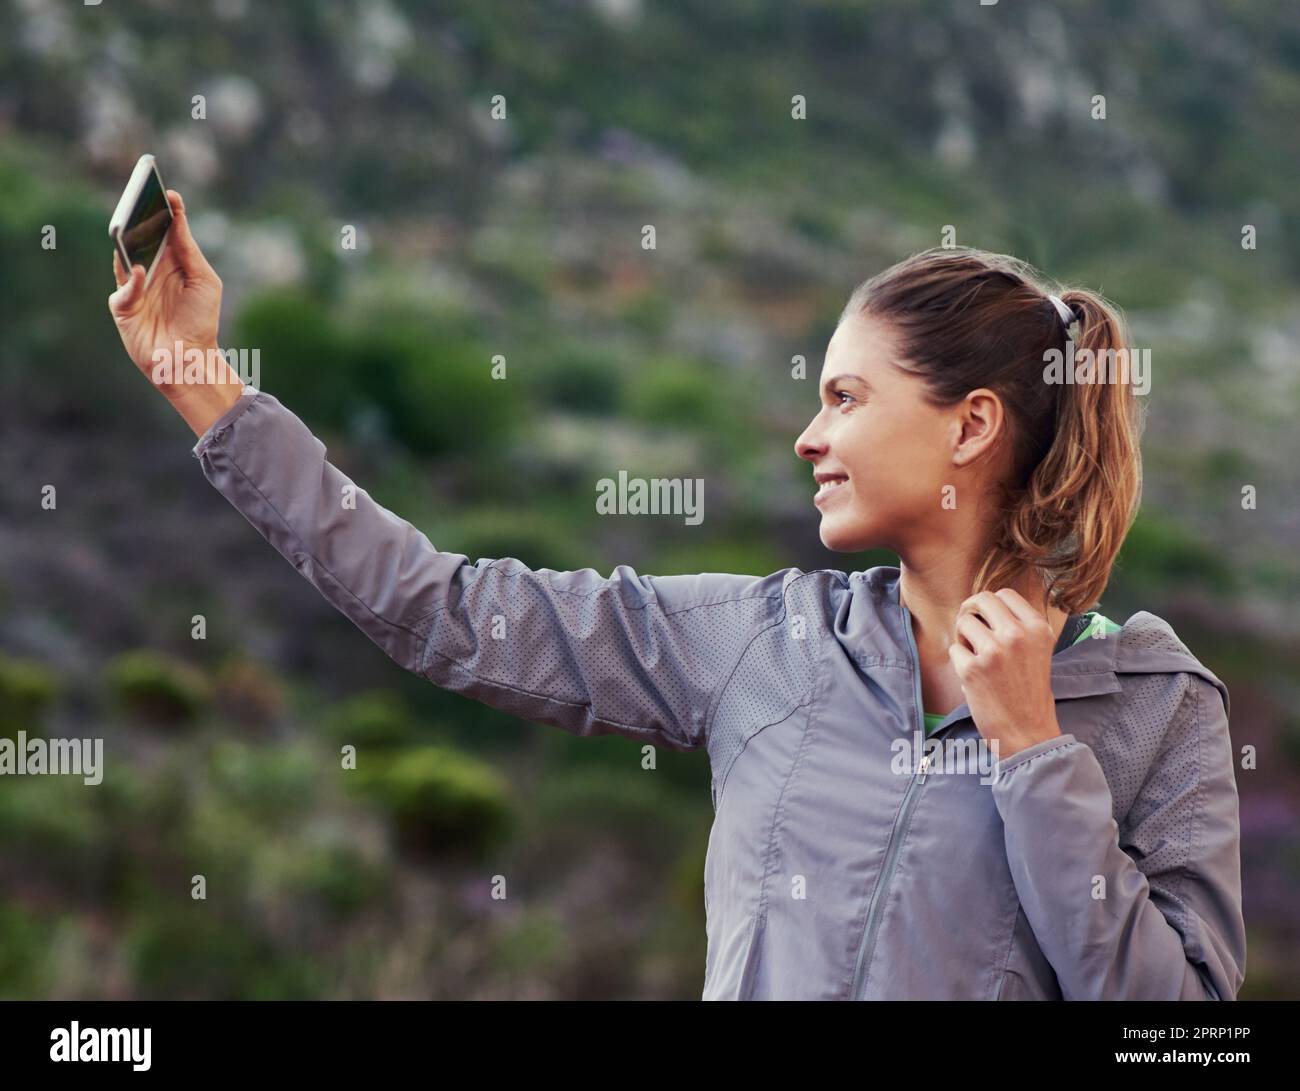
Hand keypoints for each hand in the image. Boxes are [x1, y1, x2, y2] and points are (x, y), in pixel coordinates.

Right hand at [108, 189, 243, 435]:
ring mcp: (134, 288)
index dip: (164, 211)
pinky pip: (123, 290)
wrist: (191, 359)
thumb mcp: (204, 280)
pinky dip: (131, 281)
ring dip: (127, 244)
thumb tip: (177, 216)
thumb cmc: (201, 320)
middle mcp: (150, 270)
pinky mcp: (123, 308)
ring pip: (124, 259)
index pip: (164, 230)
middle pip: (140, 239)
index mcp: (172, 262)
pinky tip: (140, 271)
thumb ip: (189, 249)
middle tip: (141, 198)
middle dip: (139, 220)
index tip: (166, 191)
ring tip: (132, 225)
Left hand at [947, 588, 1061, 760]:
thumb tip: (983, 604)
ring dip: (964, 637)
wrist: (1029, 734)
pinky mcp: (972, 669)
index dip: (990, 605)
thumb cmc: (1029, 693)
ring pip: (964, 622)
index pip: (1005, 594)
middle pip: (981, 599)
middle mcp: (1018, 634)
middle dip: (971, 611)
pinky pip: (954, 649)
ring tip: (976, 657)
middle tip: (970, 629)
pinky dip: (959, 662)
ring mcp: (994, 651)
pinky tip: (973, 677)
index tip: (986, 618)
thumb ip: (1018, 626)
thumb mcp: (1038, 650)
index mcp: (1038, 628)